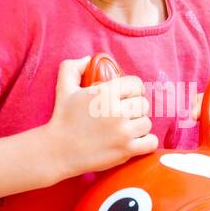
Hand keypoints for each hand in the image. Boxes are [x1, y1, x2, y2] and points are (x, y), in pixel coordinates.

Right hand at [43, 56, 156, 179]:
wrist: (58, 151)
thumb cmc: (62, 119)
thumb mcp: (63, 87)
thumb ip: (72, 67)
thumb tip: (88, 59)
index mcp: (105, 93)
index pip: (136, 84)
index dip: (133, 89)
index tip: (127, 97)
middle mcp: (116, 111)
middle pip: (143, 104)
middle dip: (135, 108)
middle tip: (124, 114)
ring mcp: (122, 132)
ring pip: (147, 123)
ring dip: (139, 125)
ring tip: (126, 128)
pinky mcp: (126, 150)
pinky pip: (151, 142)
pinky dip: (146, 142)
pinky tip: (135, 141)